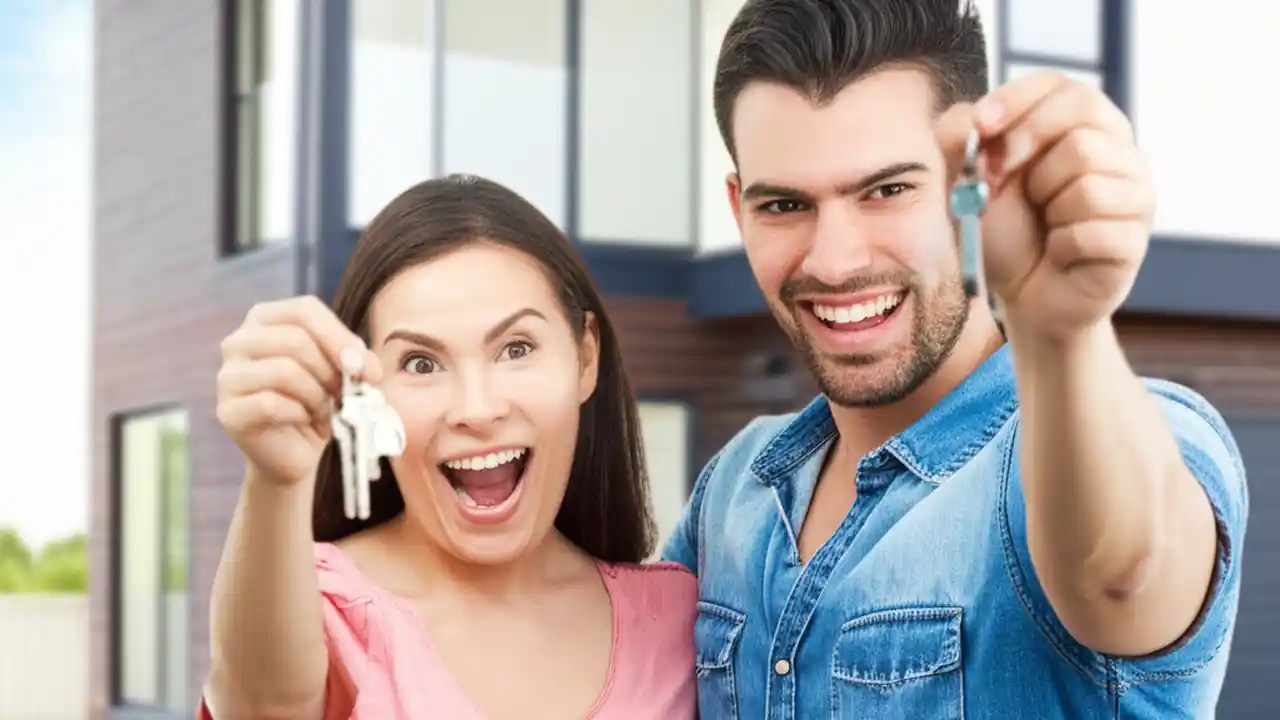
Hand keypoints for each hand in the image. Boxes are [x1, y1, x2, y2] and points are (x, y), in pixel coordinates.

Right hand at [216, 296, 381, 485]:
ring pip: (285, 371)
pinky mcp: (228, 411)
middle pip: (296, 340)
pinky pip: (270, 404)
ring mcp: (228, 376)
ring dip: (316, 395)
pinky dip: (299, 414)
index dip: (340, 337)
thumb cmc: (319, 401)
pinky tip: (303, 421)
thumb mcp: (342, 371)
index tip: (366, 368)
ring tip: (323, 409)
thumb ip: (353, 358)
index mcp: (265, 319)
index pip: (304, 310)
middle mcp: (239, 342)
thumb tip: (361, 364)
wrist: (298, 452)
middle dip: (330, 370)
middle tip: (344, 394)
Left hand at [938, 71, 1153, 342]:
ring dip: (1047, 207)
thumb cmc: (1002, 230)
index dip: (1018, 101)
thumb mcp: (966, 180)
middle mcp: (1118, 149)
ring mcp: (1135, 192)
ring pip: (1088, 177)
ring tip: (1046, 223)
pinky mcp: (1136, 238)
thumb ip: (958, 138)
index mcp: (1080, 124)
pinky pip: (1091, 229)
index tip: (983, 126)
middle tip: (1001, 183)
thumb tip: (974, 117)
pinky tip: (1062, 253)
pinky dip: (1061, 246)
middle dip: (1027, 151)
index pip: (1062, 85)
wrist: (1020, 294)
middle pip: (1081, 120)